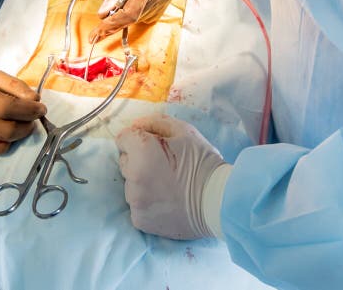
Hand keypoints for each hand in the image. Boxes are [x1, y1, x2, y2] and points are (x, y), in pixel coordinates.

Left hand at [91, 0, 173, 41]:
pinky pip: (148, 14)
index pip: (129, 14)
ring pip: (141, 18)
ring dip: (127, 15)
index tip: (96, 34)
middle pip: (134, 18)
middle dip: (116, 21)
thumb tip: (104, 14)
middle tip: (99, 26)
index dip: (111, 26)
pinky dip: (136, 11)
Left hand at [116, 114, 225, 239]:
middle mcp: (133, 176)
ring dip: (142, 182)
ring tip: (167, 185)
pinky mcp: (139, 220)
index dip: (138, 139)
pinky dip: (147, 202)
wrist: (218, 203)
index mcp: (142, 150)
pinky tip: (166, 200)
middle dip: (138, 160)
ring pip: (130, 184)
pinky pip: (136, 204)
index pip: (123, 138)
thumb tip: (136, 126)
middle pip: (125, 161)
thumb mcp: (183, 131)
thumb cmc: (202, 162)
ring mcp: (135, 200)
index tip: (153, 146)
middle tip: (163, 166)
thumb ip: (154, 122)